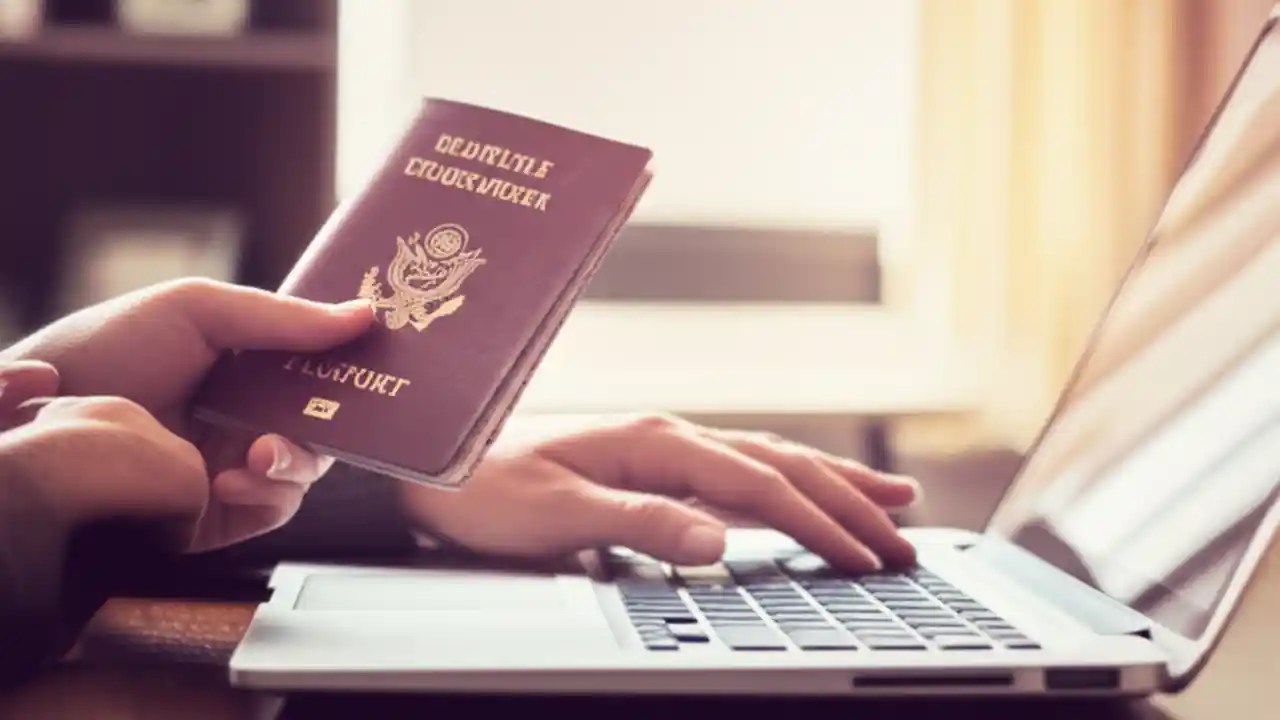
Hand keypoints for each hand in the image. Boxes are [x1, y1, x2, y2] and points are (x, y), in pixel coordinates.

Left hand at [0, 279, 373, 550]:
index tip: (383, 363)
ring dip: (297, 462)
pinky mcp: (212, 515)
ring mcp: (231, 466)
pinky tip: (230, 480)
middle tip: (333, 415)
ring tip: (261, 452)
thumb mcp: (195, 309)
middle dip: (336, 422)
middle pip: (325, 424)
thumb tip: (366, 315)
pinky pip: (271, 510)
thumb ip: (282, 317)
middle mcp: (245, 417)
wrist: (33, 416)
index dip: (354, 369)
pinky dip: (266, 496)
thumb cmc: (104, 348)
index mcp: (248, 366)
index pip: (321, 371)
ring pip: (305, 470)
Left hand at [399, 414, 920, 572]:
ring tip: (892, 500)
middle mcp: (671, 435)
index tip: (867, 558)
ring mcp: (666, 447)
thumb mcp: (556, 515)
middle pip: (782, 465)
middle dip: (849, 503)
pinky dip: (791, 481)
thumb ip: (640, 523)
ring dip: (833, 483)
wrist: (435, 466)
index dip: (819, 522)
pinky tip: (806, 492)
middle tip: (907, 540)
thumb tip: (718, 542)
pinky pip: (743, 468)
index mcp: (657, 442)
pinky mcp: (656, 463)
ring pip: (770, 460)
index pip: (759, 485)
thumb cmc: (485, 491)